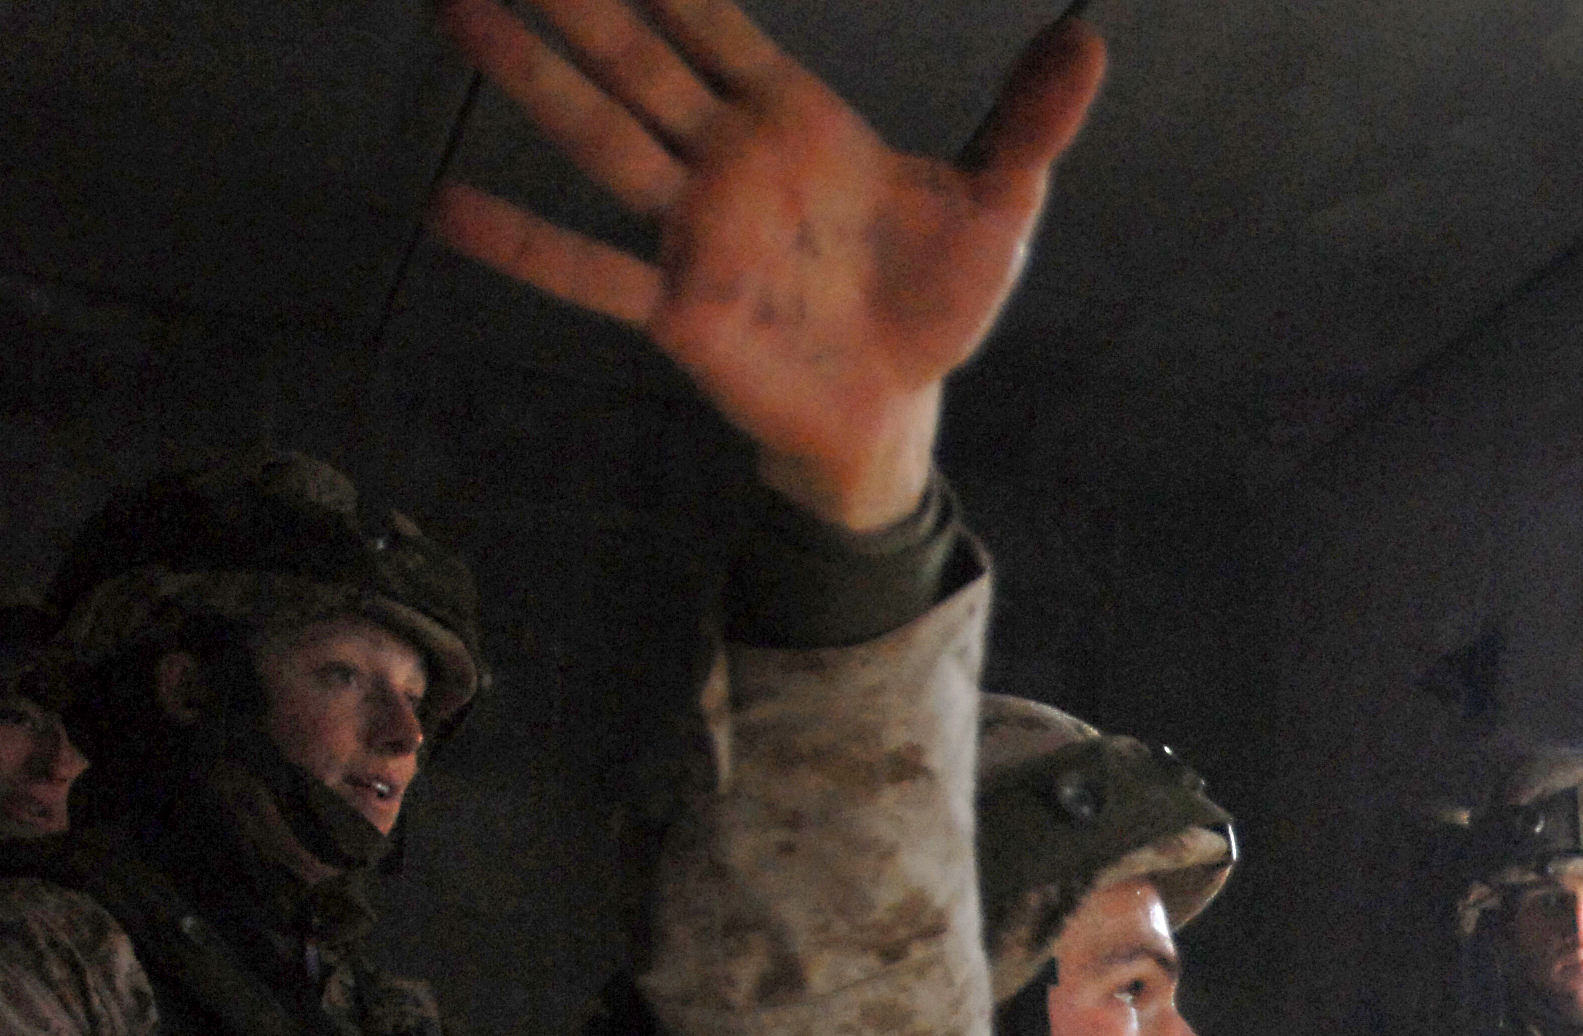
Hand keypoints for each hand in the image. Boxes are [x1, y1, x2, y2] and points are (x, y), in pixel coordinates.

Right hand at [428, 0, 1106, 528]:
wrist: (906, 404)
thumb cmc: (937, 297)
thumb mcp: (1000, 205)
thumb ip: (1032, 120)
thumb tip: (1092, 39)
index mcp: (795, 120)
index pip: (715, 23)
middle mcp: (729, 160)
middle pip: (638, 58)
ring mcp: (697, 230)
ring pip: (602, 138)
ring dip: (533, 78)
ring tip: (459, 12)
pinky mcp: (682, 308)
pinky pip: (590, 271)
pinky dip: (524, 242)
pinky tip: (446, 206)